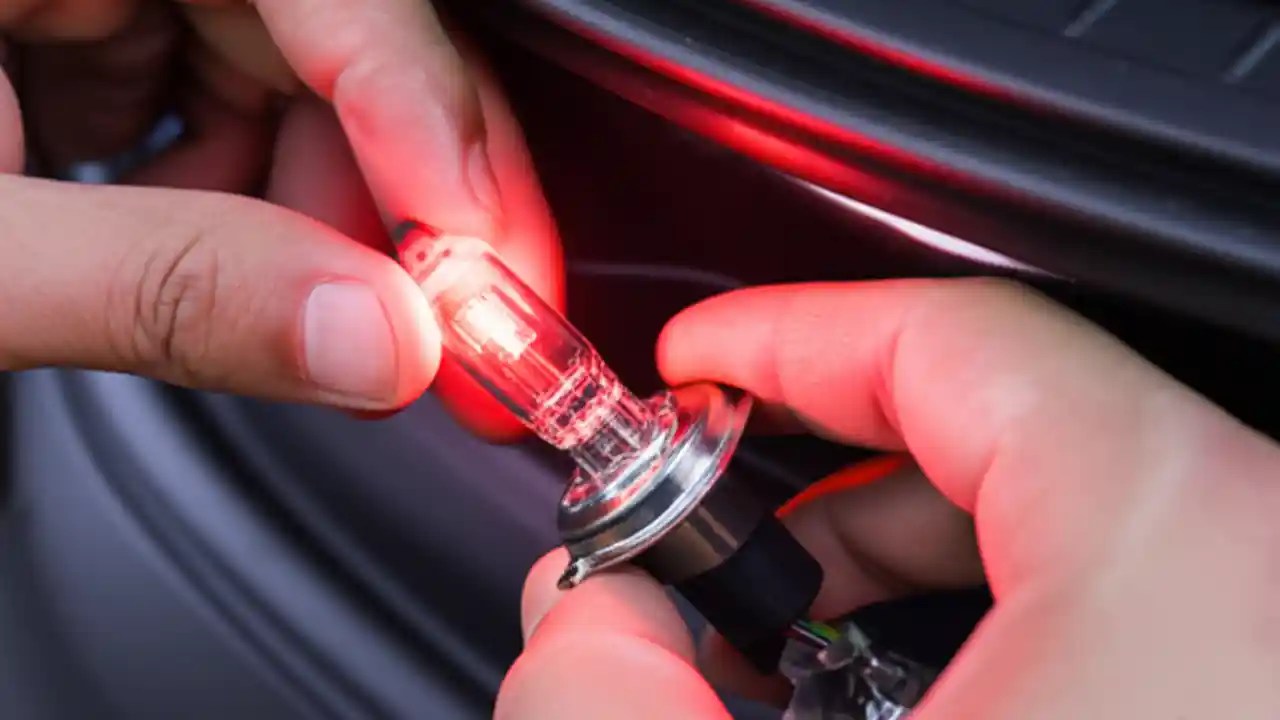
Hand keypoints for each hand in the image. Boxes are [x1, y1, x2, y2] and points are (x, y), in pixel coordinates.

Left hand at [0, 1, 560, 432]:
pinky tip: (246, 275)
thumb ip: (163, 288)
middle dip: (404, 194)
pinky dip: (260, 206)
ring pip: (297, 76)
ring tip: (339, 322)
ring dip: (338, 216)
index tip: (490, 258)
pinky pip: (227, 103)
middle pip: (335, 32)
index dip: (434, 108)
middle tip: (453, 326)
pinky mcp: (83, 42)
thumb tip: (372, 341)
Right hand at [496, 279, 1279, 717]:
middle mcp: (1274, 576)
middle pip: (1012, 428)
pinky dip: (1012, 626)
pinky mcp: (1259, 682)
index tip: (700, 365)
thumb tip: (575, 629)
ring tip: (803, 638)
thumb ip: (618, 704)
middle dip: (828, 472)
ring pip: (1072, 524)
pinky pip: (1134, 605)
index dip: (785, 337)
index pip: (954, 338)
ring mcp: (1274, 628)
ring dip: (911, 562)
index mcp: (1188, 551)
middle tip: (720, 533)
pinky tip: (919, 693)